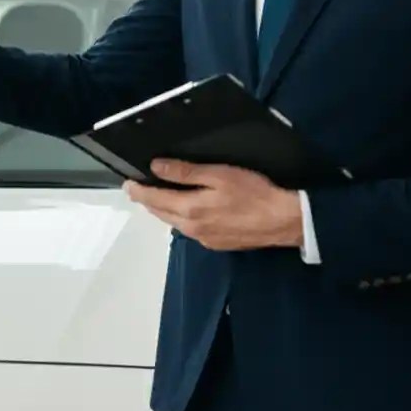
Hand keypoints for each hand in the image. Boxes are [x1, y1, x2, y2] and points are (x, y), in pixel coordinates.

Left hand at [124, 159, 302, 251]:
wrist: (284, 221)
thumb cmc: (253, 192)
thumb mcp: (219, 174)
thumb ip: (185, 172)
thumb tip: (156, 166)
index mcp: (189, 209)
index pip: (152, 198)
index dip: (137, 190)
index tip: (126, 182)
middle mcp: (191, 228)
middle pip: (159, 212)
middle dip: (146, 199)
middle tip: (137, 187)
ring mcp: (203, 238)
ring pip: (173, 222)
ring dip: (162, 209)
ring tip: (156, 196)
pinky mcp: (215, 244)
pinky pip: (188, 229)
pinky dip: (179, 218)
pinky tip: (184, 210)